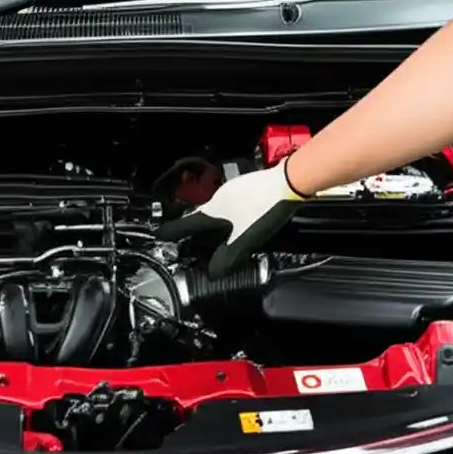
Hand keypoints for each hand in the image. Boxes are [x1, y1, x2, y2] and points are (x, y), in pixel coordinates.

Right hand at [156, 163, 303, 277]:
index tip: (161, 235)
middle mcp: (220, 196)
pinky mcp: (249, 187)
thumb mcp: (247, 237)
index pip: (188, 223)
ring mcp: (235, 189)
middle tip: (189, 240)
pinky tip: (238, 221)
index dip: (174, 232)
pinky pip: (230, 204)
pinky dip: (228, 216)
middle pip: (202, 215)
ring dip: (213, 222)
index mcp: (214, 208)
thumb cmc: (266, 207)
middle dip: (195, 229)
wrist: (291, 180)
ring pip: (217, 209)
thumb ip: (229, 256)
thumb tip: (213, 273)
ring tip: (214, 235)